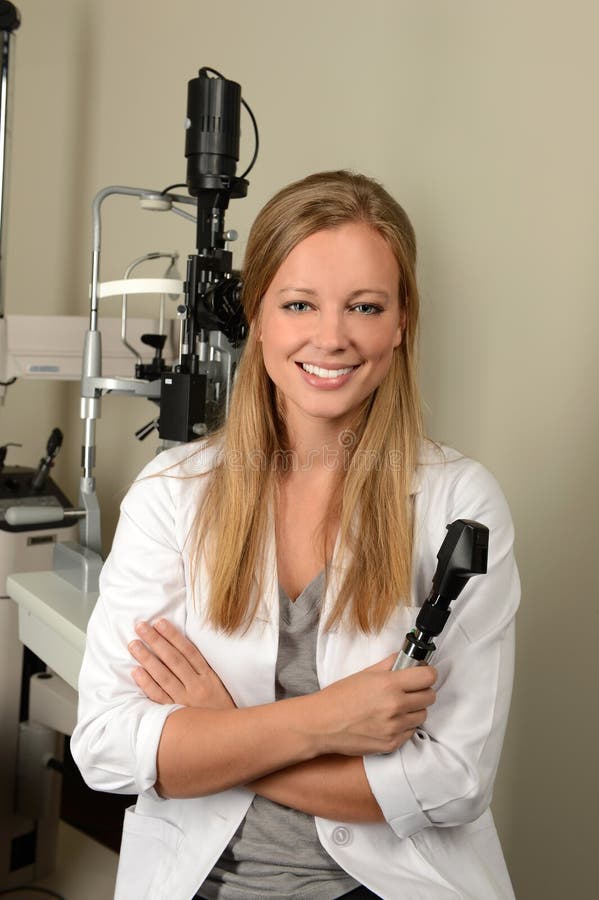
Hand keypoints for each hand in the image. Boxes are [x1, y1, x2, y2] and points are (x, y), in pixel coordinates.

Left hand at [129, 619, 234, 709]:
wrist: (228, 738)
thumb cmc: (221, 710)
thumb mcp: (218, 686)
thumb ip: (202, 671)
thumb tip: (181, 650)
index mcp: (209, 677)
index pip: (188, 651)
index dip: (173, 636)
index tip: (159, 622)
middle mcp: (197, 686)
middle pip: (173, 659)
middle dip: (156, 641)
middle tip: (140, 627)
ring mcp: (185, 701)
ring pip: (164, 676)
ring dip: (147, 658)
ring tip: (133, 645)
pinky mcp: (176, 715)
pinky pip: (159, 697)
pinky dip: (147, 684)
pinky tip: (136, 672)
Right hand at [312, 655, 436, 755]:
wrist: (322, 725)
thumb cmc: (339, 697)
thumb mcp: (364, 674)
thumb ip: (389, 664)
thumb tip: (405, 658)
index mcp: (389, 685)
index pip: (427, 677)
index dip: (428, 673)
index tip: (424, 673)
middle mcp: (395, 706)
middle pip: (429, 697)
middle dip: (422, 691)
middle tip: (410, 690)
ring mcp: (394, 727)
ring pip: (422, 715)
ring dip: (414, 710)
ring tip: (397, 707)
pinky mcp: (392, 744)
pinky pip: (410, 732)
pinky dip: (404, 726)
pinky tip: (389, 720)